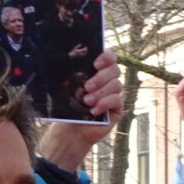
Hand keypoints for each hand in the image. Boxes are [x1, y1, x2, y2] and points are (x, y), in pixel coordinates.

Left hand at [37, 50, 122, 171]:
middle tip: (86, 87)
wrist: (71, 128)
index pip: (110, 57)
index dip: (106, 57)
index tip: (95, 64)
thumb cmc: (68, 105)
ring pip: (116, 85)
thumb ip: (71, 71)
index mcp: (97, 70)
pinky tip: (93, 110)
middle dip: (101, 78)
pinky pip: (117, 100)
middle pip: (115, 70)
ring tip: (86, 101)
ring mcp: (113, 93)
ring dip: (100, 92)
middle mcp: (108, 80)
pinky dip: (104, 104)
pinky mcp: (117, 108)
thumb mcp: (66, 85)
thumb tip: (66, 55)